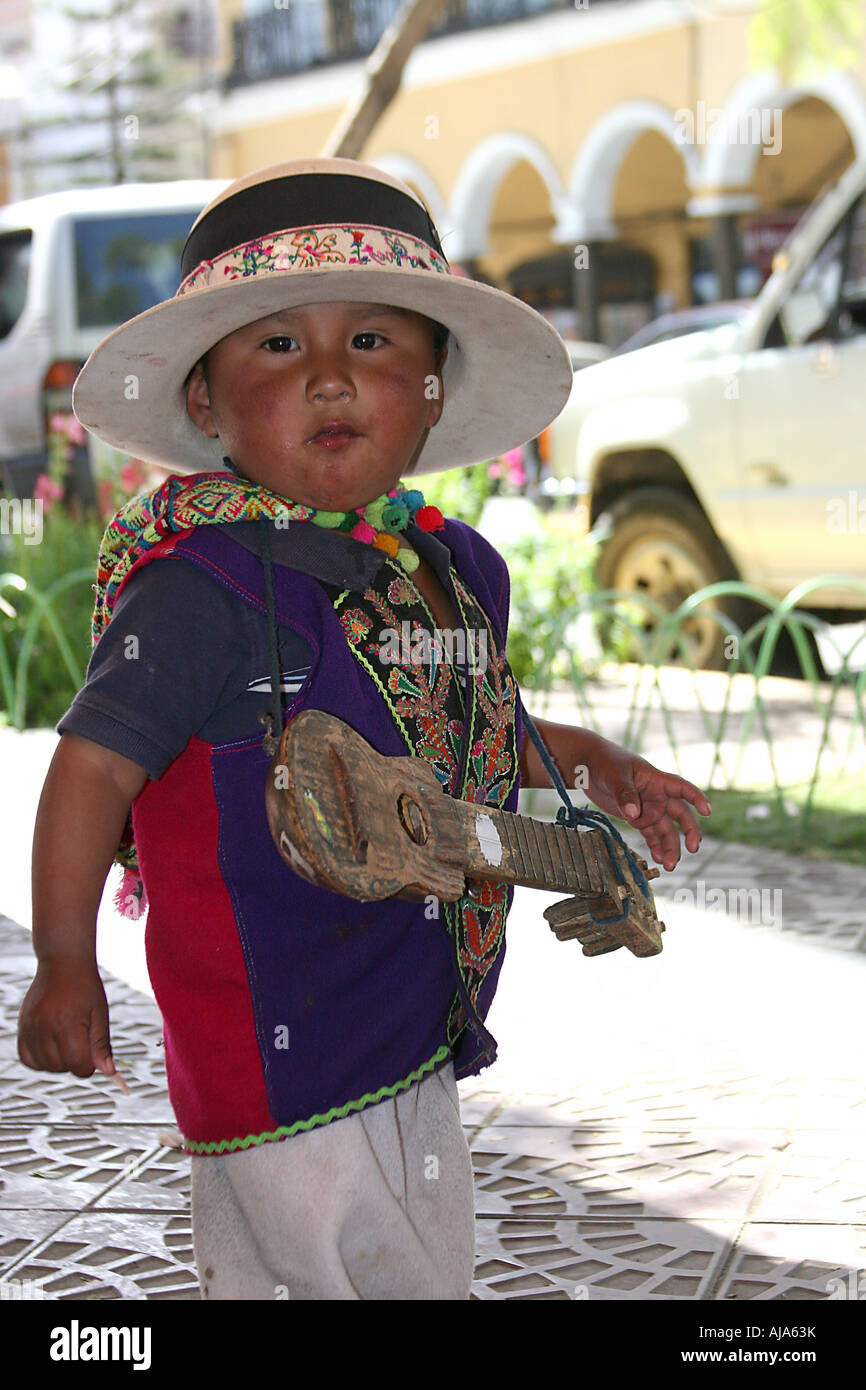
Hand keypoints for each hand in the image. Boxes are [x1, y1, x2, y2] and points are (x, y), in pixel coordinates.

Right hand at [18, 958, 116, 1080]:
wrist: (63, 962)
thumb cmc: (85, 986)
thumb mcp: (99, 1014)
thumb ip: (101, 1045)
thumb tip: (108, 1072)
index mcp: (68, 1024)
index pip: (78, 1065)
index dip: (90, 1065)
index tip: (94, 1054)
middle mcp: (45, 1027)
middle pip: (61, 1068)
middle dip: (75, 1061)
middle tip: (82, 1041)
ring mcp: (30, 1028)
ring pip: (44, 1066)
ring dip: (59, 1061)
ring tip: (67, 1040)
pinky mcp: (22, 1027)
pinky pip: (27, 1059)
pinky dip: (40, 1059)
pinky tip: (52, 1045)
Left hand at [583, 740, 710, 871]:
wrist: (588, 766)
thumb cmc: (605, 762)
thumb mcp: (615, 775)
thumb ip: (625, 794)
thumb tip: (634, 814)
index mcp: (657, 780)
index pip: (682, 788)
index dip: (696, 798)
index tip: (707, 811)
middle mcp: (658, 796)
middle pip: (681, 815)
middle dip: (689, 831)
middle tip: (693, 848)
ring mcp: (649, 809)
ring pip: (666, 830)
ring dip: (671, 846)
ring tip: (670, 864)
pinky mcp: (637, 819)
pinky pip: (651, 835)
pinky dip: (655, 847)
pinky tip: (658, 859)